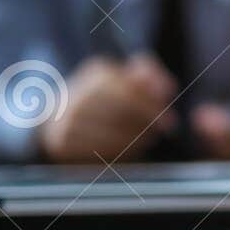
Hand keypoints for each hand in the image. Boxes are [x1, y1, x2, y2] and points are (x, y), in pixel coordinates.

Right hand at [40, 55, 175, 163]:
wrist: (59, 114)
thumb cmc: (104, 94)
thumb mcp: (124, 74)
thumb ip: (148, 75)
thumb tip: (166, 87)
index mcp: (97, 74)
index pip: (128, 94)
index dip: (152, 109)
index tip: (170, 122)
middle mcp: (78, 96)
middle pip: (121, 116)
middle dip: (146, 126)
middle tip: (158, 133)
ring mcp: (67, 121)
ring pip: (112, 137)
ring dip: (135, 142)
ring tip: (145, 140)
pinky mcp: (62, 143)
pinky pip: (99, 153)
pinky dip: (119, 154)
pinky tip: (128, 149)